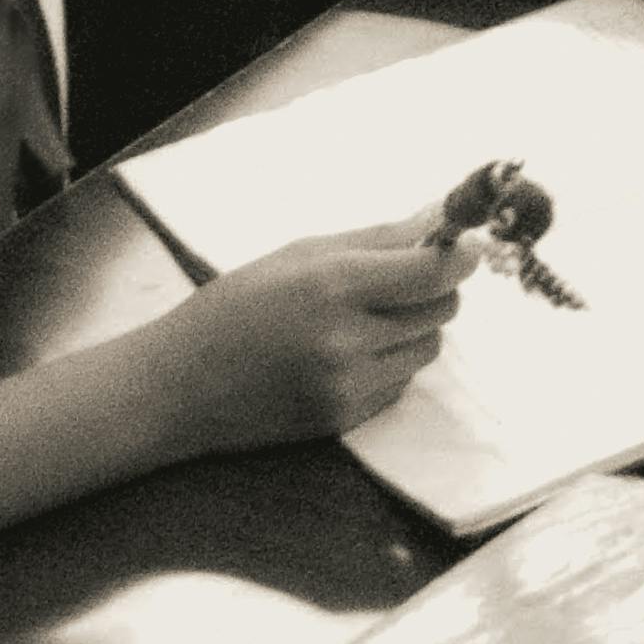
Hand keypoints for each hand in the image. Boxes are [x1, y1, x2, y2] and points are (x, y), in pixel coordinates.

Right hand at [148, 218, 476, 456]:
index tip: (465, 248)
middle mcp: (346, 339)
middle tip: (407, 279)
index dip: (459, 258)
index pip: (433, 272)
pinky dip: (389, 364)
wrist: (179, 387)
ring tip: (369, 319)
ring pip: (427, 349)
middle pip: (442, 310)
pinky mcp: (345, 420)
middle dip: (436, 290)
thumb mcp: (298, 254)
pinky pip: (400, 383)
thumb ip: (375, 239)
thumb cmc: (235, 306)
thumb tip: (437, 222)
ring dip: (415, 329)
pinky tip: (346, 355)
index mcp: (333, 285)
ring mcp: (347, 385)